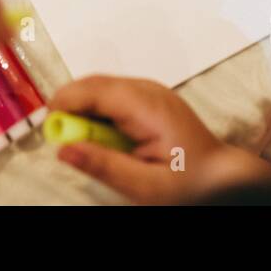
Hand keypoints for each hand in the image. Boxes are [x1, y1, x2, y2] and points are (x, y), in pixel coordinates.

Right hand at [50, 75, 270, 202]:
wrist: (222, 175)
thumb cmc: (189, 184)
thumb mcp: (146, 186)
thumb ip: (104, 166)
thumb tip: (63, 150)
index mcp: (149, 108)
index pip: (97, 91)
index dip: (67, 102)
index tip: (49, 127)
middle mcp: (149, 89)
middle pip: (96, 83)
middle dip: (72, 105)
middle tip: (61, 138)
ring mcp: (151, 89)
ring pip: (102, 86)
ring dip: (84, 107)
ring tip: (82, 139)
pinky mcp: (150, 96)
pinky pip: (113, 93)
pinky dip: (98, 109)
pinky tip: (101, 134)